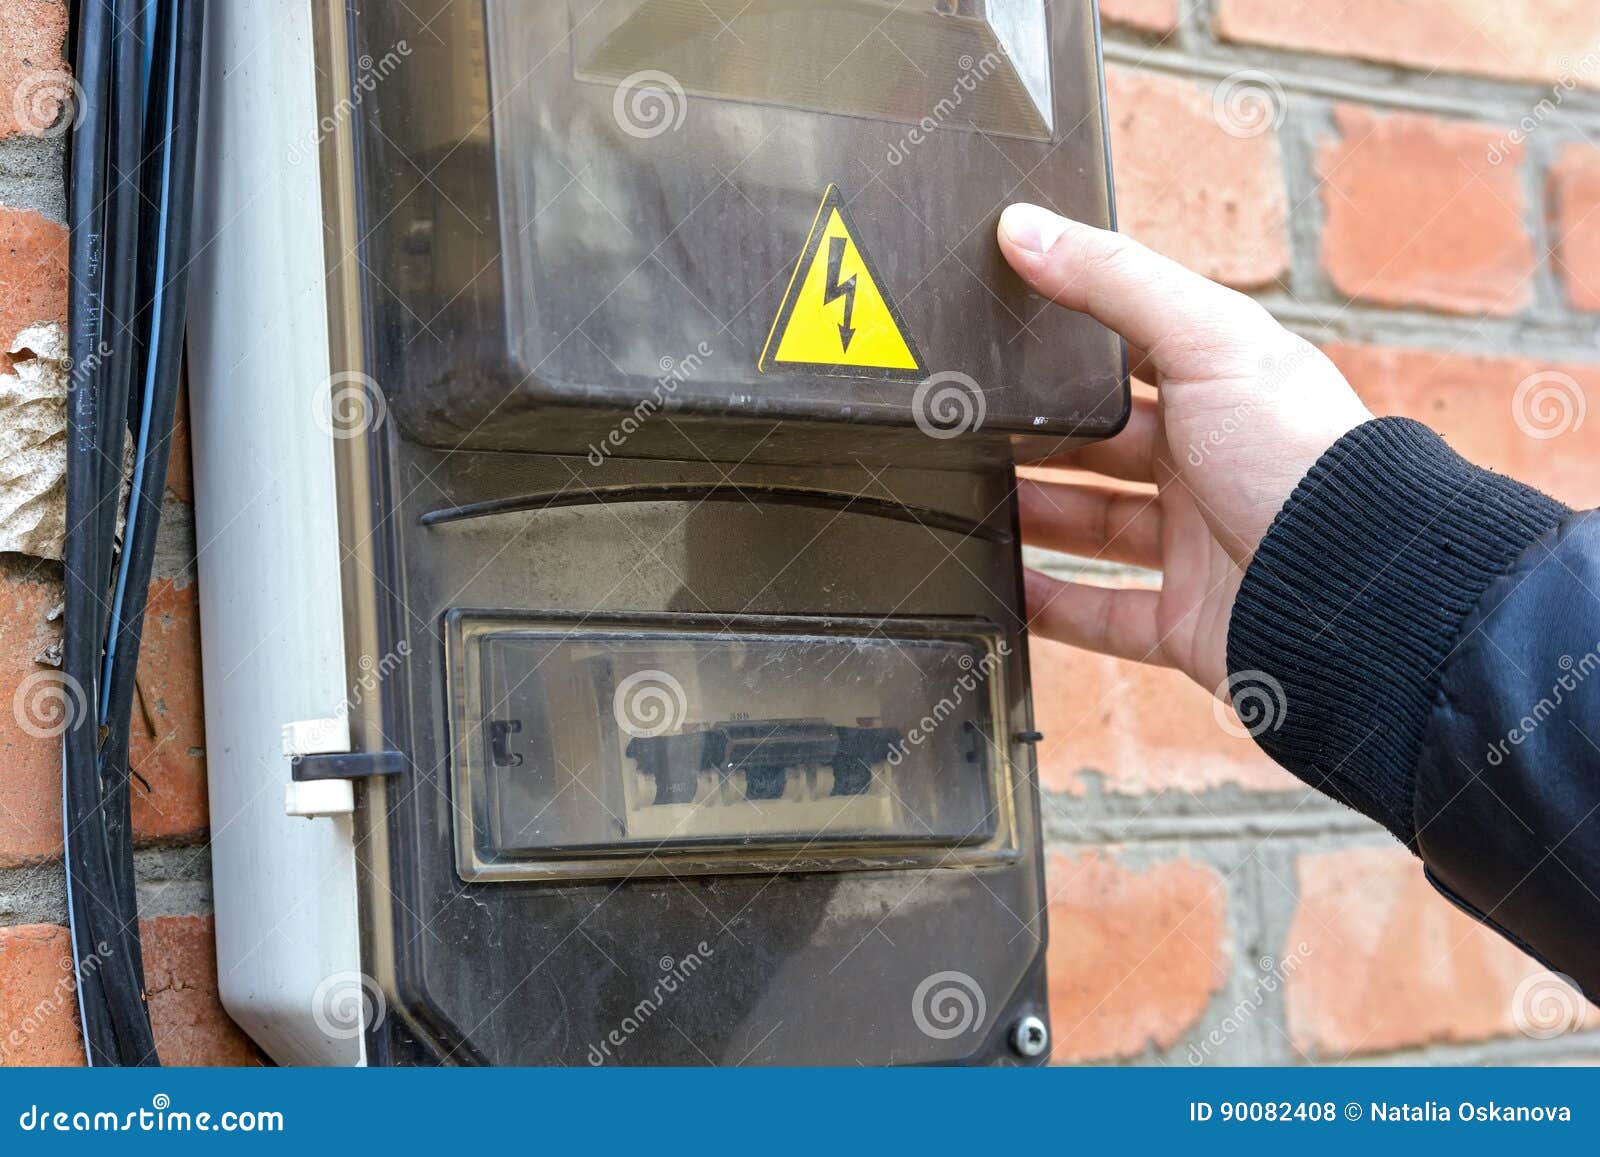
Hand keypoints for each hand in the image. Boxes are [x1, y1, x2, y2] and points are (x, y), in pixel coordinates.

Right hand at [997, 204, 1372, 693]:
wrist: (1349, 595)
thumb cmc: (1302, 459)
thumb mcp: (1208, 339)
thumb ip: (1112, 280)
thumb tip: (1022, 228)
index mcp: (1227, 391)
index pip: (1132, 358)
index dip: (1069, 349)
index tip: (1000, 339)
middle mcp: (1214, 466)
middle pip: (1103, 446)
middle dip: (1038, 438)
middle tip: (967, 428)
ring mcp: (1198, 547)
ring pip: (1093, 527)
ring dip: (1032, 516)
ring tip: (963, 498)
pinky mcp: (1186, 623)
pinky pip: (1102, 614)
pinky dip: (1049, 604)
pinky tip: (1002, 584)